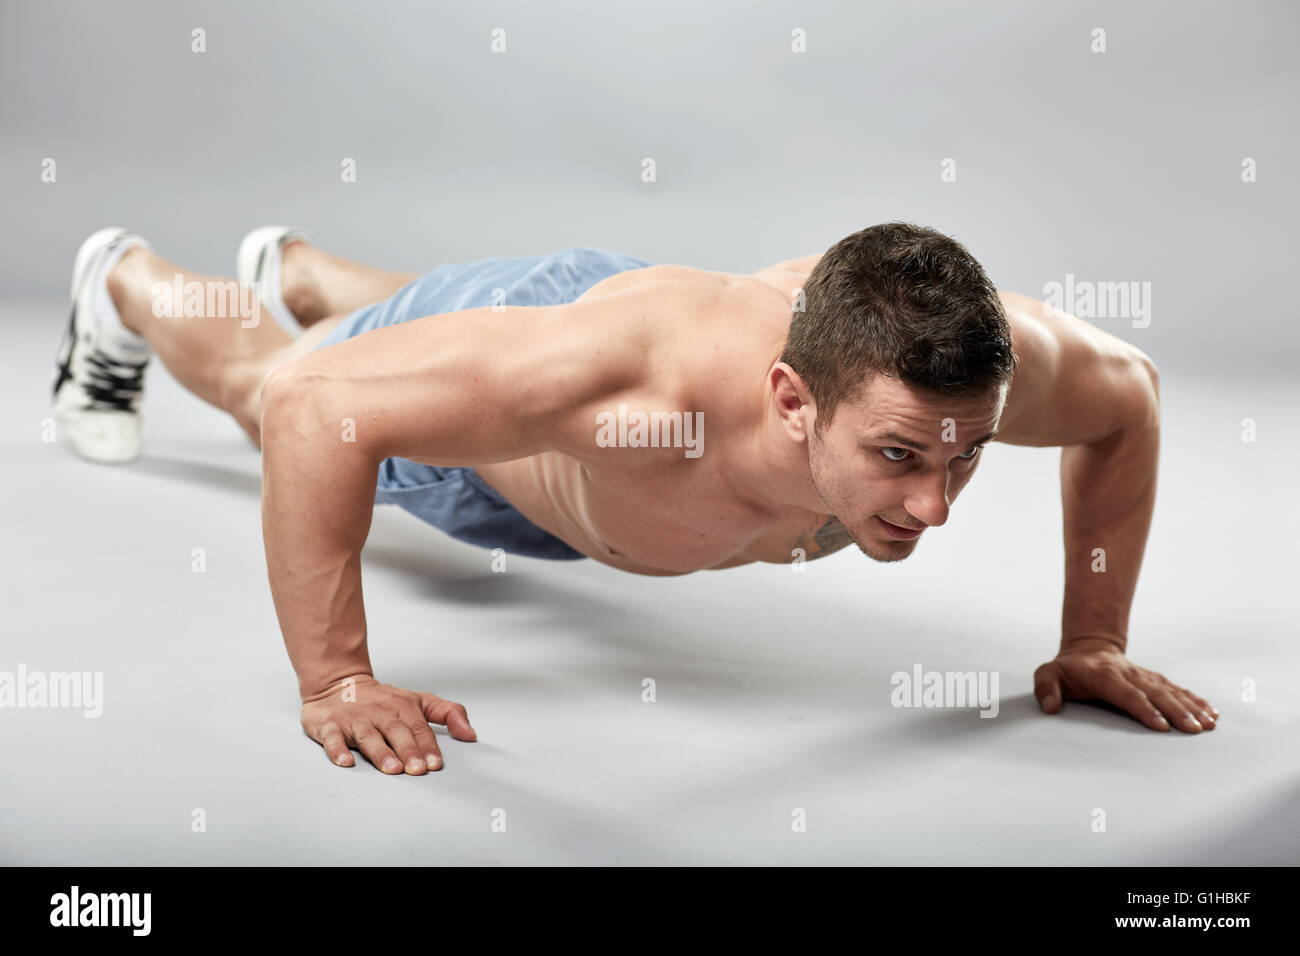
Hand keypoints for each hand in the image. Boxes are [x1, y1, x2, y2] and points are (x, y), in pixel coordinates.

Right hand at [300, 675, 477, 772]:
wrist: (338, 683)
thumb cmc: (383, 700)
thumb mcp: (419, 701)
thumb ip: (448, 714)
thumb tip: (471, 735)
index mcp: (403, 706)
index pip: (419, 728)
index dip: (427, 746)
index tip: (435, 765)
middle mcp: (380, 712)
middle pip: (397, 732)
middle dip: (408, 751)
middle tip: (417, 770)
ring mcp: (355, 718)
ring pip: (369, 736)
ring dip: (381, 752)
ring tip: (392, 768)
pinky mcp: (330, 724)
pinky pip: (332, 738)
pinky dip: (337, 749)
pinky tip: (345, 762)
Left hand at [1034, 637, 1218, 732]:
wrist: (1089, 648)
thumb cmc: (1067, 670)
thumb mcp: (1048, 674)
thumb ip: (1046, 688)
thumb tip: (1050, 707)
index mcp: (1104, 676)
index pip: (1127, 694)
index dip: (1144, 709)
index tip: (1161, 726)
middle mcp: (1130, 675)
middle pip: (1156, 694)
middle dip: (1177, 712)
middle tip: (1195, 730)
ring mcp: (1145, 676)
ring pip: (1171, 691)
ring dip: (1191, 707)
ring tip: (1210, 723)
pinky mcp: (1155, 679)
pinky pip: (1178, 689)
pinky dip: (1195, 700)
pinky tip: (1212, 713)